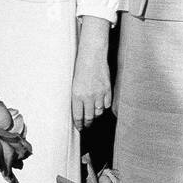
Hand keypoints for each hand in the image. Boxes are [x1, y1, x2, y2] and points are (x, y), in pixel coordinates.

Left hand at [71, 16, 111, 130]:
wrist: (92, 54)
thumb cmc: (80, 66)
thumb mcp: (74, 83)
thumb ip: (77, 96)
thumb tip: (79, 109)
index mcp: (76, 95)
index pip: (78, 116)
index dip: (79, 124)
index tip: (79, 128)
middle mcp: (88, 96)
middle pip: (89, 117)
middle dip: (87, 123)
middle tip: (86, 125)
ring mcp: (99, 93)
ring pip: (98, 112)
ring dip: (96, 114)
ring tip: (93, 115)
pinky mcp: (107, 89)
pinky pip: (107, 104)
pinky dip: (104, 106)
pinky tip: (101, 105)